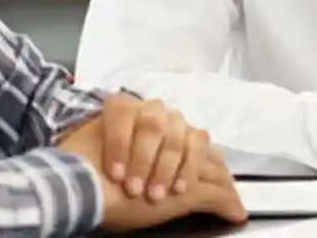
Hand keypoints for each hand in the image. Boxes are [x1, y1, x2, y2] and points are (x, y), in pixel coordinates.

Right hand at [58, 114, 246, 231]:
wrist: (77, 193)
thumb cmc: (117, 201)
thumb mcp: (172, 204)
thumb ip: (207, 196)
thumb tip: (239, 210)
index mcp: (182, 144)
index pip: (207, 147)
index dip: (204, 169)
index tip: (183, 191)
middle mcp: (166, 124)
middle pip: (191, 134)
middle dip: (172, 168)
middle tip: (156, 194)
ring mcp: (142, 112)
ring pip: (163, 124)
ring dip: (147, 159)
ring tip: (131, 184)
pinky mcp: (117, 106)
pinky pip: (129, 118)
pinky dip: (121, 147)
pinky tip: (115, 168)